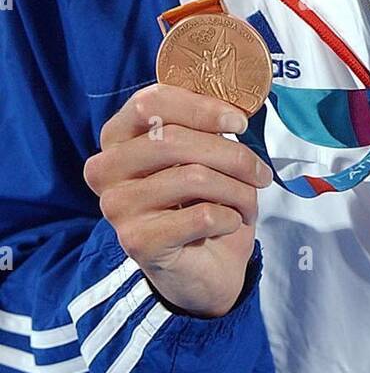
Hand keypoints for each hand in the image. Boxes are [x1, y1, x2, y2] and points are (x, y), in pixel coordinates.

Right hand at [84, 84, 271, 317]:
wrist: (204, 269)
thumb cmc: (203, 202)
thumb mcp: (203, 155)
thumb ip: (204, 127)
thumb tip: (233, 111)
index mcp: (117, 137)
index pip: (149, 103)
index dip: (199, 107)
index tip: (238, 122)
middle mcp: (105, 170)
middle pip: (174, 140)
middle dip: (232, 154)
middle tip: (259, 172)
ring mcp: (117, 207)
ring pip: (194, 177)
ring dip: (237, 190)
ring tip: (248, 202)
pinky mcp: (137, 242)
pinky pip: (202, 215)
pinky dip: (230, 218)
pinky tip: (229, 224)